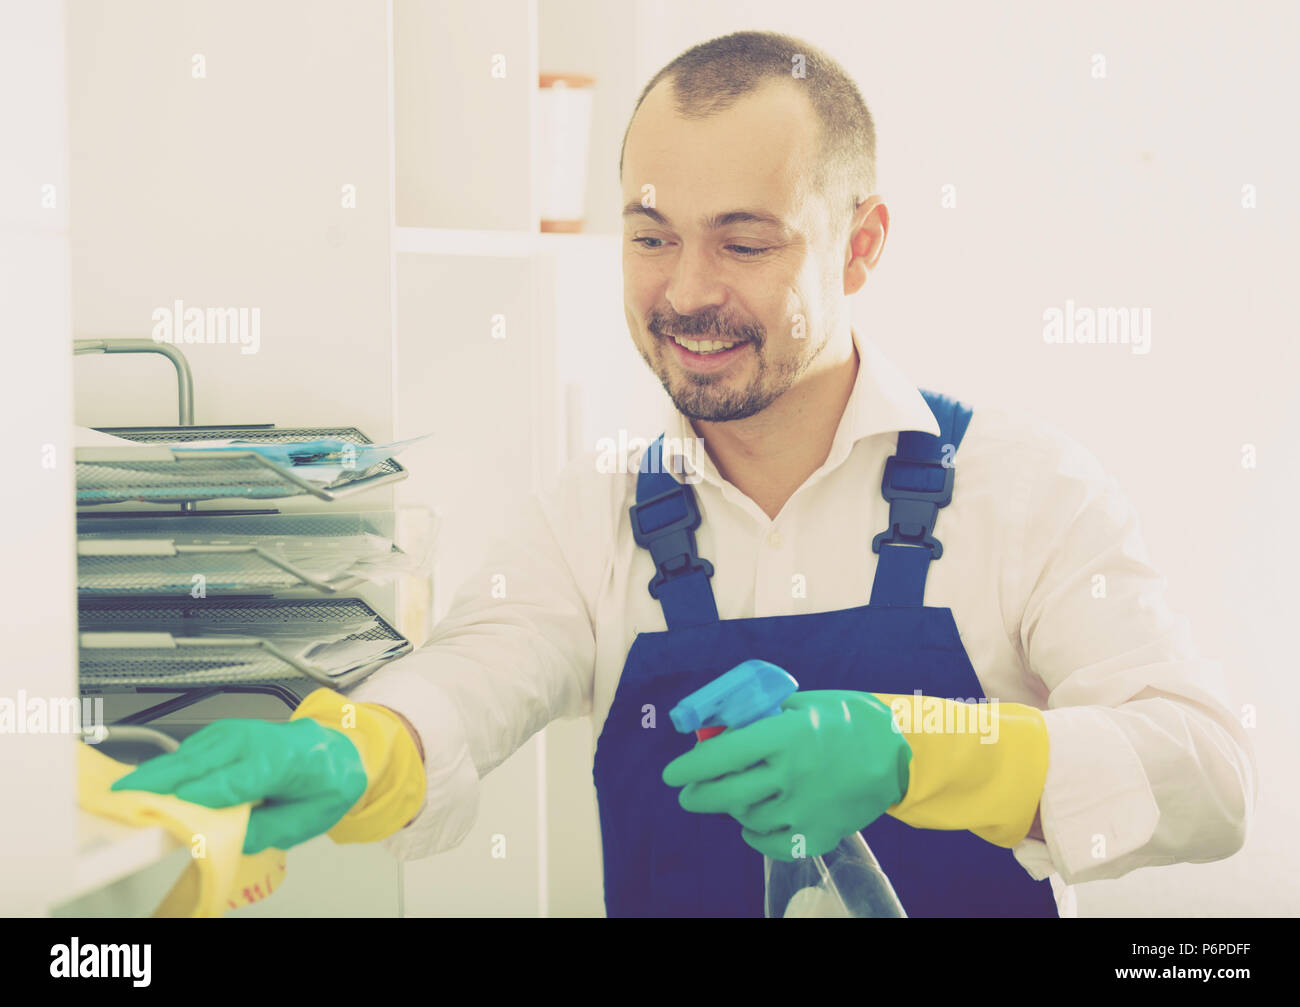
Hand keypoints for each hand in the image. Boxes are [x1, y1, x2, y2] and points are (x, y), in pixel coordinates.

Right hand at [112, 717, 367, 853]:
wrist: (336, 751)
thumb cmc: (322, 785)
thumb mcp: (303, 821)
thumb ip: (263, 831)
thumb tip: (224, 841)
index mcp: (282, 760)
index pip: (234, 779)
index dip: (200, 796)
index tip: (168, 811)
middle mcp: (255, 740)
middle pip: (201, 760)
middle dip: (161, 780)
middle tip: (122, 801)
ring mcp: (236, 733)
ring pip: (188, 753)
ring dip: (156, 773)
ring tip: (124, 797)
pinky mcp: (221, 735)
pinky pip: (188, 752)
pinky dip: (166, 768)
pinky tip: (147, 786)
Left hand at [662, 690, 910, 859]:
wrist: (899, 755)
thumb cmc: (849, 720)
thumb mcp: (806, 704)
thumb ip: (765, 715)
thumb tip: (723, 729)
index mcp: (787, 735)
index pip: (724, 754)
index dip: (691, 765)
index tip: (672, 773)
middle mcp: (792, 774)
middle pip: (727, 793)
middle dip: (698, 796)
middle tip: (687, 795)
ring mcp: (805, 808)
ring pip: (748, 817)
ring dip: (732, 809)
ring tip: (731, 800)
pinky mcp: (818, 833)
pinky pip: (772, 844)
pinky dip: (755, 837)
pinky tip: (751, 827)